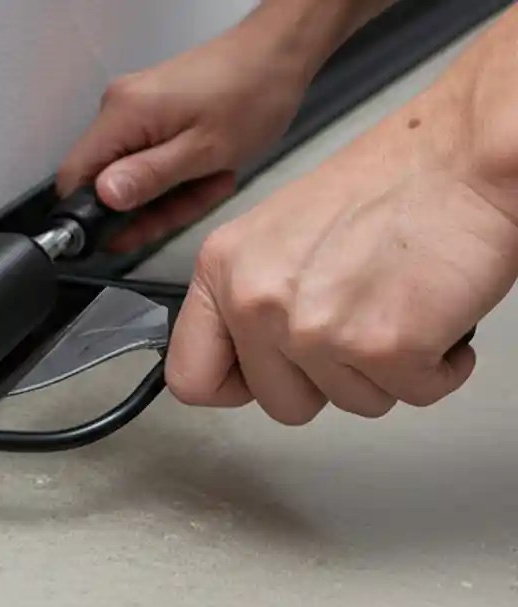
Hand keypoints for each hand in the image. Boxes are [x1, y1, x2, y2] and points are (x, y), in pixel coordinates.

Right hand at [57, 18, 314, 251]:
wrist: (278, 54)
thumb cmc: (252, 93)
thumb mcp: (204, 151)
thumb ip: (149, 177)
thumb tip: (105, 198)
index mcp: (124, 114)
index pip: (74, 175)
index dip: (92, 214)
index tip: (120, 235)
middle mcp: (120, 107)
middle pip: (106, 179)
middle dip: (147, 205)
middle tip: (188, 206)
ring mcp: (135, 108)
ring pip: (132, 173)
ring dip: (169, 192)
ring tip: (210, 183)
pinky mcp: (152, 111)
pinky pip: (149, 157)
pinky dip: (176, 173)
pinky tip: (206, 171)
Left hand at [165, 85, 517, 423]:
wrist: (464, 156)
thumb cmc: (390, 183)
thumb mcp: (279, 235)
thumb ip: (250, 297)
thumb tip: (245, 357)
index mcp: (223, 270)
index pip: (190, 377)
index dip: (238, 386)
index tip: (269, 373)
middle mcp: (257, 302)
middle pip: (280, 404)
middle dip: (328, 379)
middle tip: (358, 324)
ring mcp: (318, 330)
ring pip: (352, 404)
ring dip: (386, 369)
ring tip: (398, 303)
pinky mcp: (385, 348)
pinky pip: (413, 395)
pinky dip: (438, 367)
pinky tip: (435, 315)